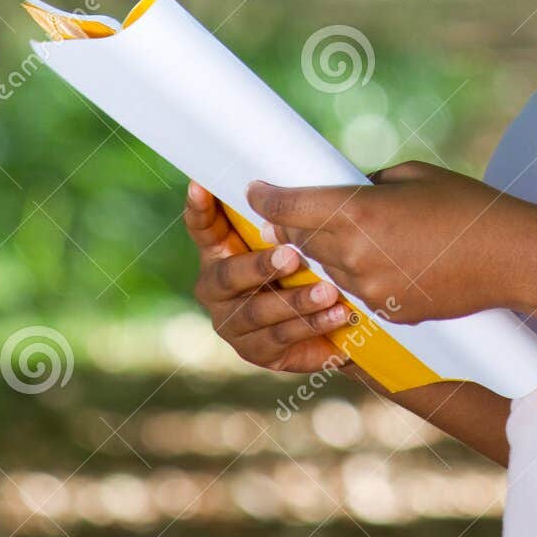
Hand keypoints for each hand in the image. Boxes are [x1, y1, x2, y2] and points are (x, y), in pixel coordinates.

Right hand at [182, 181, 355, 372]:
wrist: (328, 322)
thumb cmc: (307, 263)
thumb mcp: (298, 237)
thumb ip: (287, 218)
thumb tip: (291, 188)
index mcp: (219, 251)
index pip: (203, 227)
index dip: (199, 208)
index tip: (201, 185)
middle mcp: (215, 288)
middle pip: (229, 276)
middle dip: (261, 267)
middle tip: (293, 257)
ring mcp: (231, 323)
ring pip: (258, 312)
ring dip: (296, 302)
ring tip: (329, 292)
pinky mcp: (253, 351)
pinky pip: (280, 339)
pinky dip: (311, 326)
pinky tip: (337, 315)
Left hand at [246, 160, 536, 324]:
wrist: (509, 257)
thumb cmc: (465, 204)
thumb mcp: (411, 176)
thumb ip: (366, 183)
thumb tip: (339, 189)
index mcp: (357, 212)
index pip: (291, 207)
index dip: (266, 197)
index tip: (254, 189)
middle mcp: (355, 254)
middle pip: (300, 239)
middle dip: (290, 223)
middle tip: (284, 209)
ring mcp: (369, 289)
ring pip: (325, 267)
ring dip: (322, 250)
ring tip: (338, 233)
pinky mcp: (386, 312)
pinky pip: (356, 290)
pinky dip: (355, 273)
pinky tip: (375, 259)